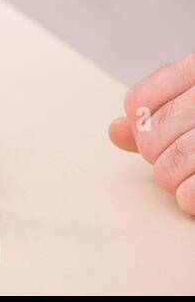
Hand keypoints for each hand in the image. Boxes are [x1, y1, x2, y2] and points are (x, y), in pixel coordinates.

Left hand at [109, 52, 194, 214]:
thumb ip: (161, 109)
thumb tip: (115, 132)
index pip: (140, 103)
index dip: (142, 128)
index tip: (158, 138)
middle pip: (158, 134)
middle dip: (158, 158)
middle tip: (172, 167)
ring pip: (181, 157)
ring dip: (172, 179)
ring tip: (181, 185)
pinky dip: (192, 195)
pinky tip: (190, 198)